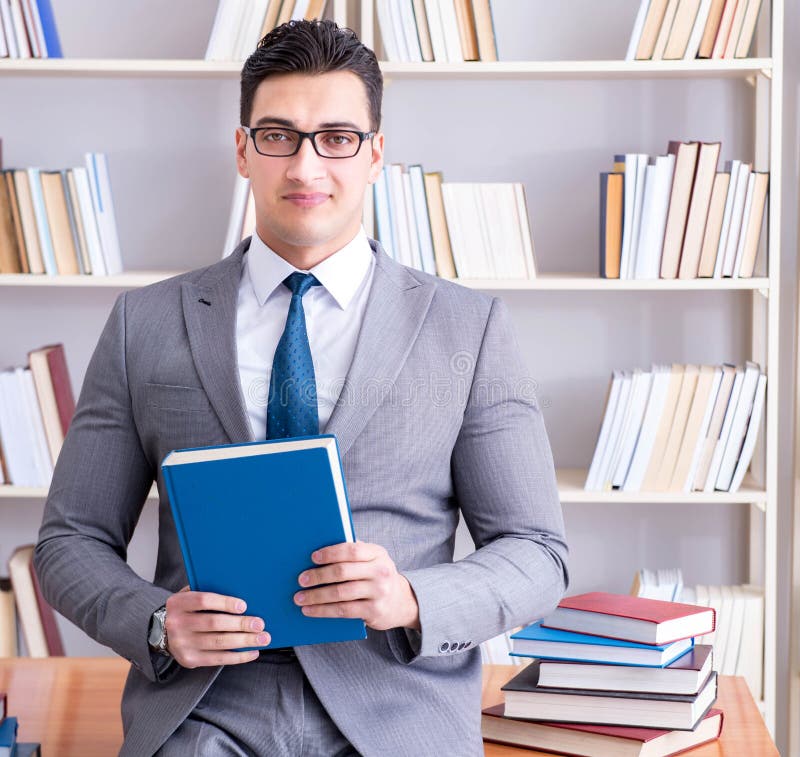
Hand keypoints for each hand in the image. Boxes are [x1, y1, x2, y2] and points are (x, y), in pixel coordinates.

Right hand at [164, 586, 269, 668]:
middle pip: (214, 623)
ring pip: (218, 643)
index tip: (244, 606)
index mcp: (178, 603)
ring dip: (244, 641)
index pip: (203, 601)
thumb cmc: (187, 609)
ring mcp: (182, 644)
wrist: (161, 632)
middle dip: (240, 624)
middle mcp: (177, 624)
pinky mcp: (189, 660)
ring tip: (263, 638)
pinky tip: (252, 652)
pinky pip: (217, 659)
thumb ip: (207, 590)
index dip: (225, 603)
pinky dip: (238, 657)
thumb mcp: (189, 595)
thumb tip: (240, 589)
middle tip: (260, 624)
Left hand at [293, 542, 419, 631]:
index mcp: (378, 553)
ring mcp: (379, 592)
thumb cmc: (376, 575)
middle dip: (319, 575)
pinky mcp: (374, 611)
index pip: (352, 550)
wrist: (401, 602)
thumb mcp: (372, 559)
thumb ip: (353, 552)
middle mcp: (381, 571)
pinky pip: (343, 610)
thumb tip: (319, 550)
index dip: (331, 553)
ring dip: (316, 596)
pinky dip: (323, 610)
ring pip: (340, 593)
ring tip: (300, 597)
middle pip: (343, 572)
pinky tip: (310, 610)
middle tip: (301, 580)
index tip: (312, 557)